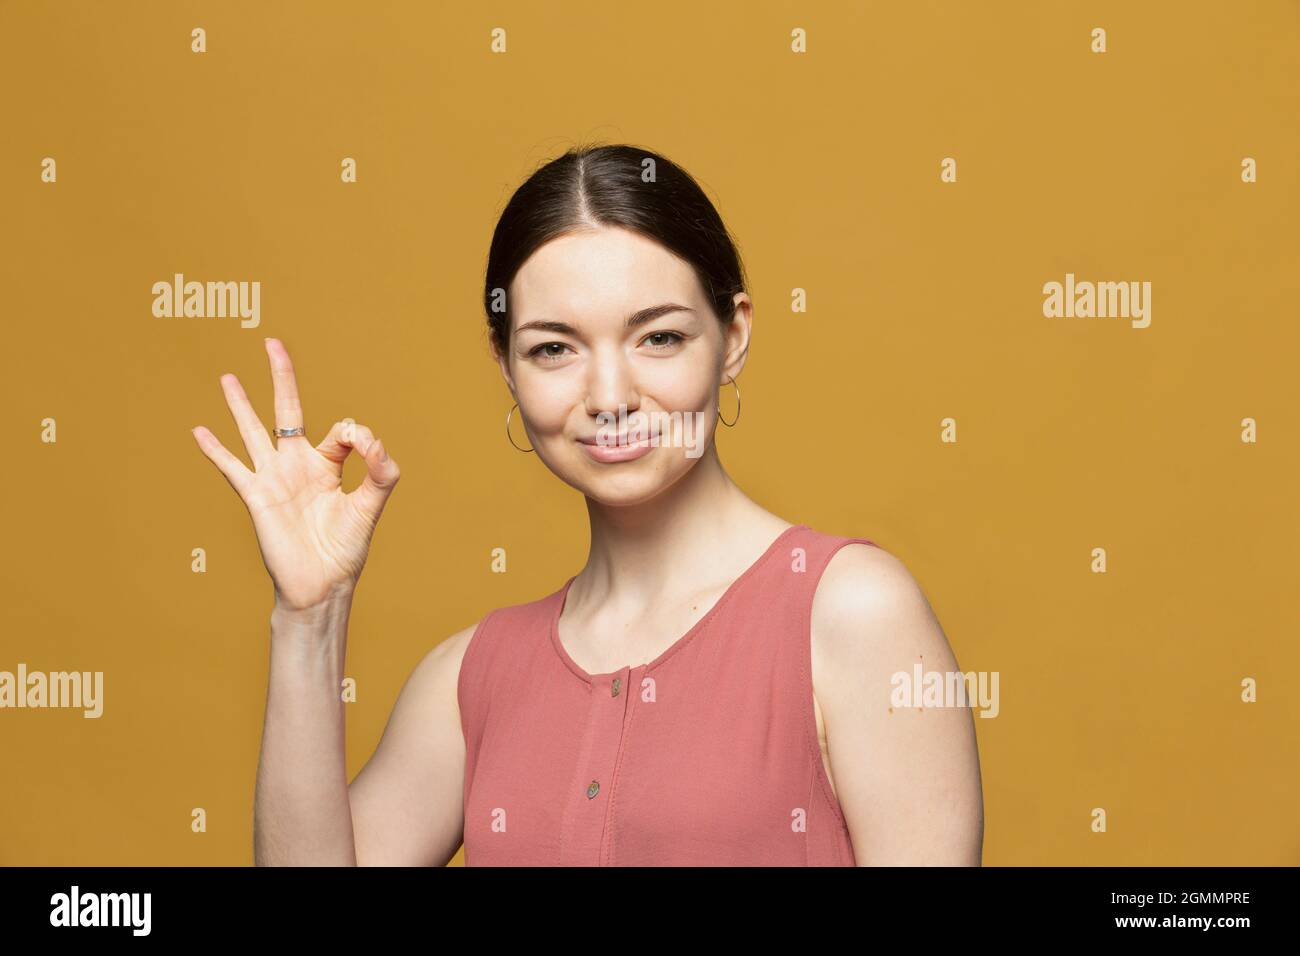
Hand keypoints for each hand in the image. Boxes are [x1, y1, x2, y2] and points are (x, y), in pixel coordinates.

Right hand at [191, 338, 400, 611]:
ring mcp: (273, 478)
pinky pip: (232, 467)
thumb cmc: (345, 550)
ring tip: (228, 376)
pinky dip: (215, 449)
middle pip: (287, 411)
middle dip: (282, 377)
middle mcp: (298, 465)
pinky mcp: (255, 496)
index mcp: (328, 465)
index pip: (341, 431)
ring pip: (254, 431)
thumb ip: (380, 473)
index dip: (358, 435)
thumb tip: (373, 441)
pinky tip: (199, 430)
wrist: (320, 585)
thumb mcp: (371, 507)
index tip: (366, 449)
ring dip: (241, 404)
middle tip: (272, 342)